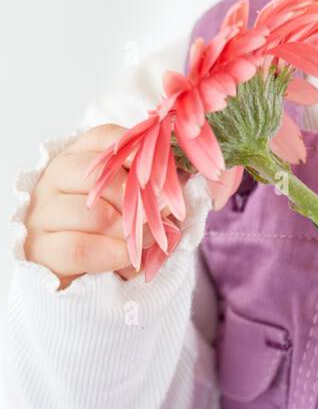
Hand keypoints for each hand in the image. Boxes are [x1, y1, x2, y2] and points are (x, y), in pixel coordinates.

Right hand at [22, 124, 199, 287]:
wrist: (82, 270)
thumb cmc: (113, 227)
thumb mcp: (135, 200)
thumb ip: (154, 185)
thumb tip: (185, 175)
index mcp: (79, 155)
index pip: (107, 137)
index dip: (139, 151)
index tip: (164, 169)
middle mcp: (55, 177)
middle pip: (100, 176)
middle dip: (139, 199)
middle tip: (163, 214)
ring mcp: (43, 211)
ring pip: (92, 213)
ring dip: (129, 229)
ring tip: (149, 238)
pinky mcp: (40, 247)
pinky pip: (80, 247)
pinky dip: (114, 253)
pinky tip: (130, 258)